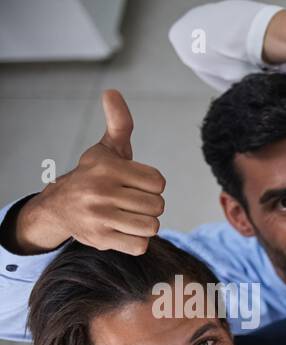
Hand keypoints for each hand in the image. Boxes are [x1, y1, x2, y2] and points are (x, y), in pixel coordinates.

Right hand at [16, 91, 164, 254]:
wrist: (60, 207)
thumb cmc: (95, 176)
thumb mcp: (107, 149)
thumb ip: (119, 123)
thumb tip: (112, 92)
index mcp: (107, 167)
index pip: (158, 182)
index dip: (152, 185)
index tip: (135, 184)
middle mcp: (100, 190)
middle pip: (157, 206)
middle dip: (148, 205)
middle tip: (129, 202)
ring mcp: (99, 216)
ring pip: (152, 226)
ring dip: (144, 224)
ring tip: (126, 216)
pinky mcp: (100, 239)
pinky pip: (140, 246)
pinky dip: (136, 241)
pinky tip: (122, 230)